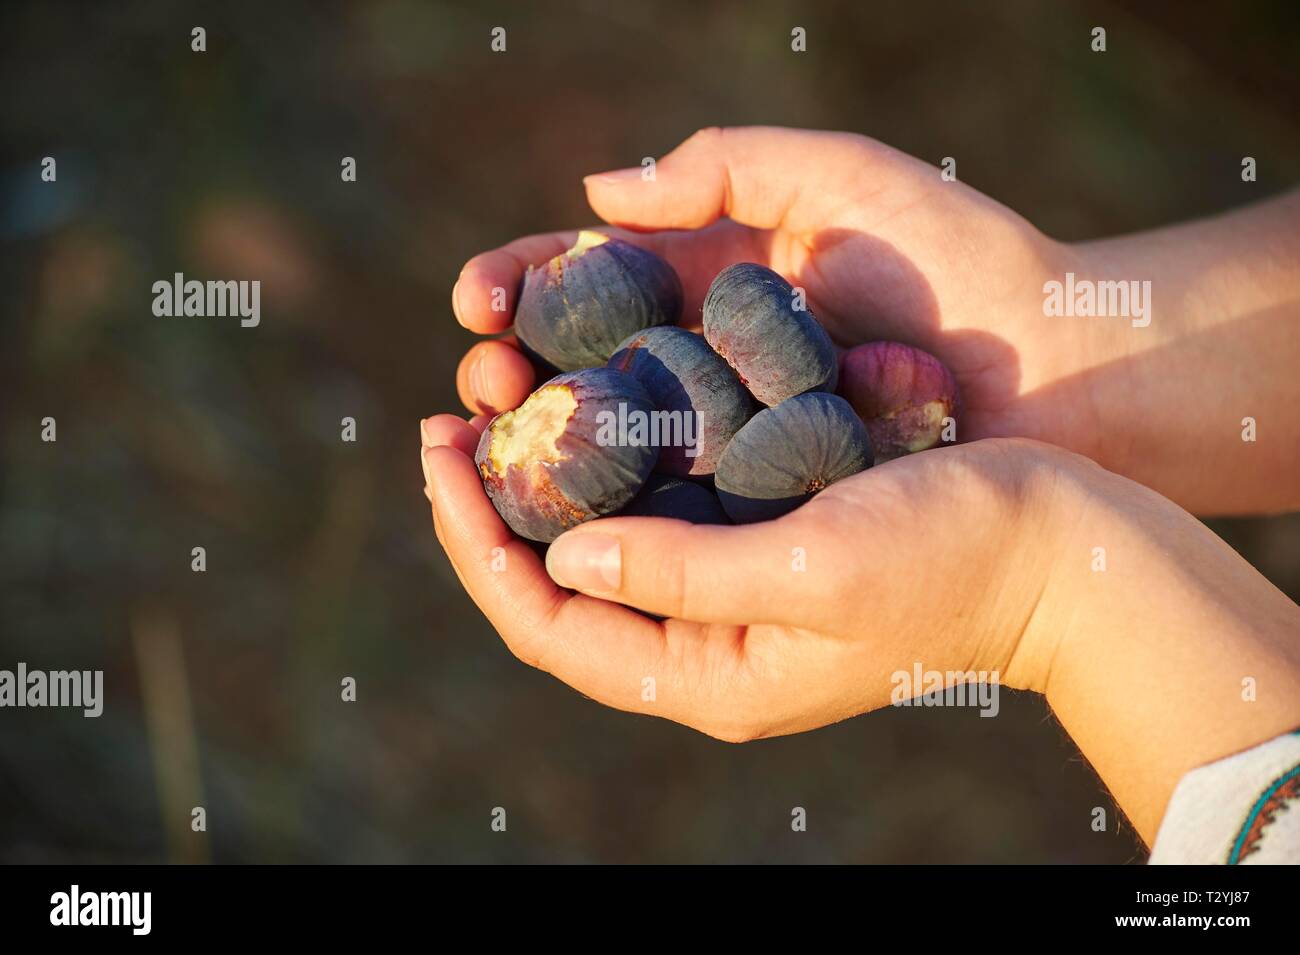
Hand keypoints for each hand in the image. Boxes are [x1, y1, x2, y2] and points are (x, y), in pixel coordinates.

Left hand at [422, 417, 1299, 844]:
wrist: (1058, 547)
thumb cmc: (954, 559)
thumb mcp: (814, 569)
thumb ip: (686, 575)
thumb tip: (564, 557)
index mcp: (707, 676)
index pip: (549, 625)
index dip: (475, 545)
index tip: (438, 453)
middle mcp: (704, 646)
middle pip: (558, 584)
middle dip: (495, 500)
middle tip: (452, 408)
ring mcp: (730, 596)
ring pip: (601, 540)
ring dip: (548, 469)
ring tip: (503, 388)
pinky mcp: (759, 543)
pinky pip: (657, 506)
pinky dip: (614, 455)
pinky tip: (592, 395)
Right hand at [450, 125, 1094, 471]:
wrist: (1059, 367)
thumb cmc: (958, 263)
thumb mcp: (842, 180)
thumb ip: (725, 168)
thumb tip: (594, 196)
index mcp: (709, 278)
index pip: (585, 276)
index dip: (518, 284)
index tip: (476, 301)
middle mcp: (704, 358)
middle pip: (573, 363)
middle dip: (508, 368)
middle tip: (480, 382)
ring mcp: (729, 431)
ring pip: (606, 439)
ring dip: (539, 442)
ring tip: (492, 443)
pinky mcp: (760, 494)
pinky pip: (669, 500)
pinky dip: (610, 506)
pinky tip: (563, 511)